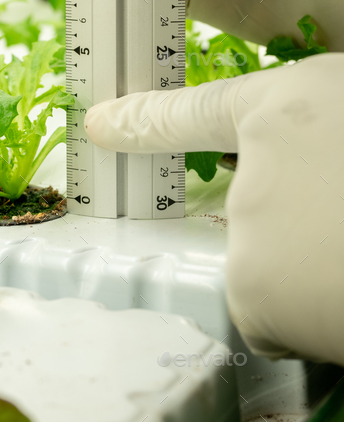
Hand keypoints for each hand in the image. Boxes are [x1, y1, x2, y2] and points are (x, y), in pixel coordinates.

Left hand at [84, 54, 343, 365]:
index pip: (200, 104)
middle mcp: (256, 153)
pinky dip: (307, 318)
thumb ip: (322, 137)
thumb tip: (302, 160)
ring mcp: (248, 222)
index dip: (148, 116)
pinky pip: (271, 313)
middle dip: (302, 224)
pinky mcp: (250, 291)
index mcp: (296, 103)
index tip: (100, 124)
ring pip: (268, 263)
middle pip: (255, 203)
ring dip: (309, 272)